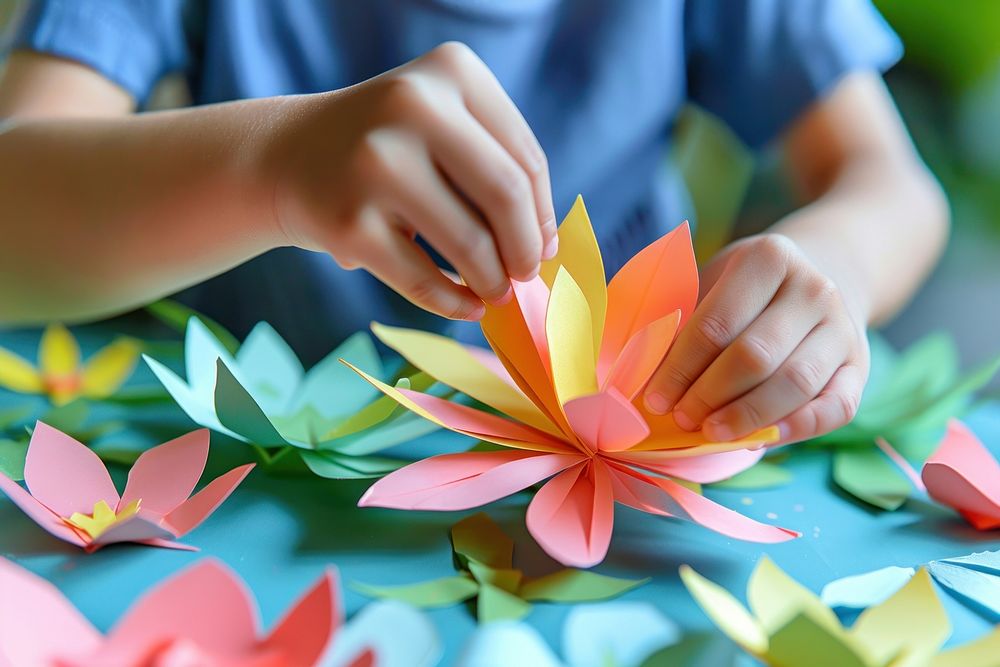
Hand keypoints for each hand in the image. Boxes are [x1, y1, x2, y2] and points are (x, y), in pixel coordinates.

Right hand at [261, 42, 555, 319]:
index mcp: (450, 71)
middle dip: (525, 251)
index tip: (543, 246)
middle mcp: (411, 105)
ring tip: (494, 292)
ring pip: (469, 244)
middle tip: (525, 275)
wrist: (286, 155)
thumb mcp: (441, 125)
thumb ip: (495, 169)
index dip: (542, 214)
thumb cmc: (387, 147)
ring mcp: (374, 164)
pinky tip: (466, 307)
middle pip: (505, 196)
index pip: (524, 158)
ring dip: (493, 282)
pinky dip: (454, 303)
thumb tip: (545, 249)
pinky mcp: (346, 222)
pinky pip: (422, 280)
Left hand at [642, 234, 869, 444]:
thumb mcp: (712, 283)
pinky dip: (796, 429)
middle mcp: (816, 289)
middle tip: (681, 418)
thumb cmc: (746, 289)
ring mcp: (844, 329)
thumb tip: (641, 376)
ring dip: (746, 416)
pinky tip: (759, 441)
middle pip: (755, 356)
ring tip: (711, 433)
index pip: (716, 324)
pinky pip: (835, 408)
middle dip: (709, 395)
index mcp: (771, 258)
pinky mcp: (861, 367)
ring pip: (795, 384)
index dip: (680, 368)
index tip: (654, 398)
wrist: (823, 274)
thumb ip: (682, 322)